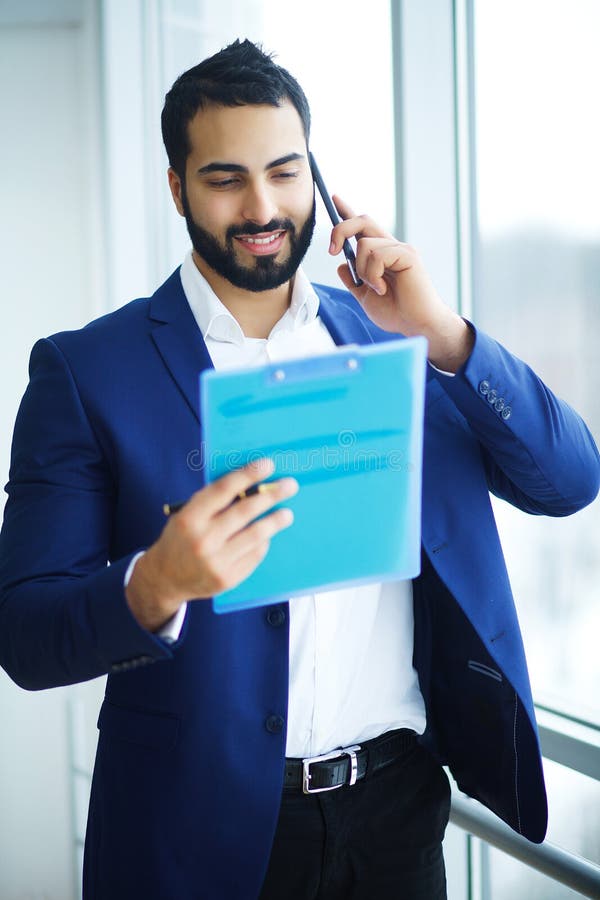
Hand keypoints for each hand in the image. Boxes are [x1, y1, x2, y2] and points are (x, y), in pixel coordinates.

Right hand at [126, 458, 297, 630]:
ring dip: (275, 521)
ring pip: (255, 535)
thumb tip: (251, 483)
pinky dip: (262, 542)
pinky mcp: (228, 579)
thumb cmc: (181, 538)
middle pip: (245, 512)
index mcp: (189, 518)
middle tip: (289, 485)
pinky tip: (267, 536)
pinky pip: (254, 555)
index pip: (223, 490)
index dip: (247, 475)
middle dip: (271, 496)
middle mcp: (203, 540)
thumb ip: (214, 502)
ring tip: (287, 513)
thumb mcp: (187, 515)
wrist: (165, 578)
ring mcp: (216, 562)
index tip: (268, 464)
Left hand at [329, 196, 473, 371]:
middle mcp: (390, 247)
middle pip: (362, 221)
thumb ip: (353, 280)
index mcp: (381, 255)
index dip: (347, 212)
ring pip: (364, 245)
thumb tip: (341, 265)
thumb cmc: (397, 313)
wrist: (416, 325)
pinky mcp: (408, 255)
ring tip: (377, 289)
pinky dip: (373, 275)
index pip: (362, 227)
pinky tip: (384, 289)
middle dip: (341, 230)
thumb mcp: (365, 297)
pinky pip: (377, 255)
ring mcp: (400, 249)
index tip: (334, 198)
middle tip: (332, 251)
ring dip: (362, 271)